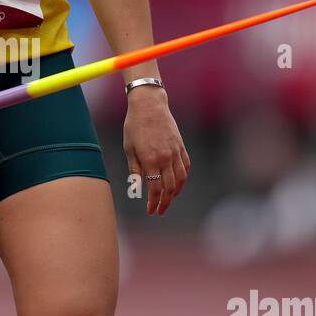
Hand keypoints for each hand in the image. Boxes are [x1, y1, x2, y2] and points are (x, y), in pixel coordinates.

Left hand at [124, 89, 189, 215]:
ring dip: (176, 193)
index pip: (155, 189)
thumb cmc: (134, 126)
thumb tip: (137, 189)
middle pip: (169, 188)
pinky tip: (178, 183)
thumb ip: (135, 170)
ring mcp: (175, 152)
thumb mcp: (129, 149)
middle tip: (160, 210)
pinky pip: (186, 166)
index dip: (154, 202)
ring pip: (180, 179)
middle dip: (165, 202)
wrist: (149, 105)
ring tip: (169, 200)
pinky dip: (183, 178)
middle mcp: (165, 158)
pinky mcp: (181, 146)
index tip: (151, 211)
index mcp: (150, 160)